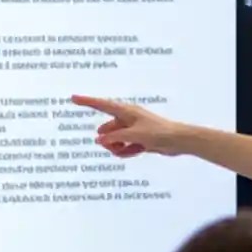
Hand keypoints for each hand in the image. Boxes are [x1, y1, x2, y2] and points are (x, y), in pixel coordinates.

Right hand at [70, 94, 185, 156]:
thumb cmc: (158, 133)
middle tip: (117, 146)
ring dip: (117, 148)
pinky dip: (126, 151)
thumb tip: (99, 140)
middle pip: (107, 129)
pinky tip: (133, 153)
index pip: (102, 105)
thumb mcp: (133, 135)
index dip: (87, 102)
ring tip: (127, 150)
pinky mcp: (138, 139)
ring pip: (114, 140)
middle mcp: (127, 118)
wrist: (178, 140)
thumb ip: (114, 138)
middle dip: (108, 140)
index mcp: (126, 111)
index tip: (73, 98)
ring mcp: (133, 129)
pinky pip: (124, 146)